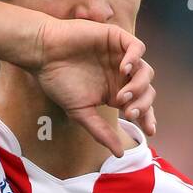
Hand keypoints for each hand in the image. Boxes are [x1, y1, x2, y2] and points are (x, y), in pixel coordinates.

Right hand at [31, 17, 155, 155]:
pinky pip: (137, 47)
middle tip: (128, 112)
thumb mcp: (81, 113)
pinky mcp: (116, 38)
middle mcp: (121, 76)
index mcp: (115, 93)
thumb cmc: (59, 83)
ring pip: (146, 71)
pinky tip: (124, 69)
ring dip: (139, 85)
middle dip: (143, 104)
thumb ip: (101, 131)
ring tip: (122, 95)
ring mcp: (120, 57)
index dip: (148, 117)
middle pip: (147, 90)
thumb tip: (120, 153)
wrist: (43, 54)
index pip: (140, 106)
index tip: (149, 130)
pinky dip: (135, 58)